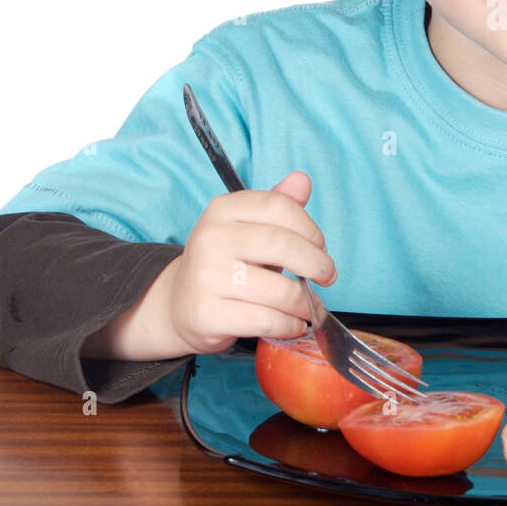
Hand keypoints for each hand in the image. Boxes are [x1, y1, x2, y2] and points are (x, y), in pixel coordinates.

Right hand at [163, 170, 335, 354]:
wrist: (179, 303)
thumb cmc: (226, 263)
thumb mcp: (249, 228)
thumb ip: (278, 205)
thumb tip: (302, 180)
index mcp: (223, 209)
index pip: (279, 206)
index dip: (310, 228)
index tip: (320, 246)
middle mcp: (211, 238)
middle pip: (282, 244)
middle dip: (316, 263)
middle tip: (327, 276)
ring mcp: (207, 277)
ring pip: (280, 290)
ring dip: (304, 302)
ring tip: (307, 306)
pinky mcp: (208, 314)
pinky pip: (267, 320)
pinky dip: (289, 325)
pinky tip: (291, 323)